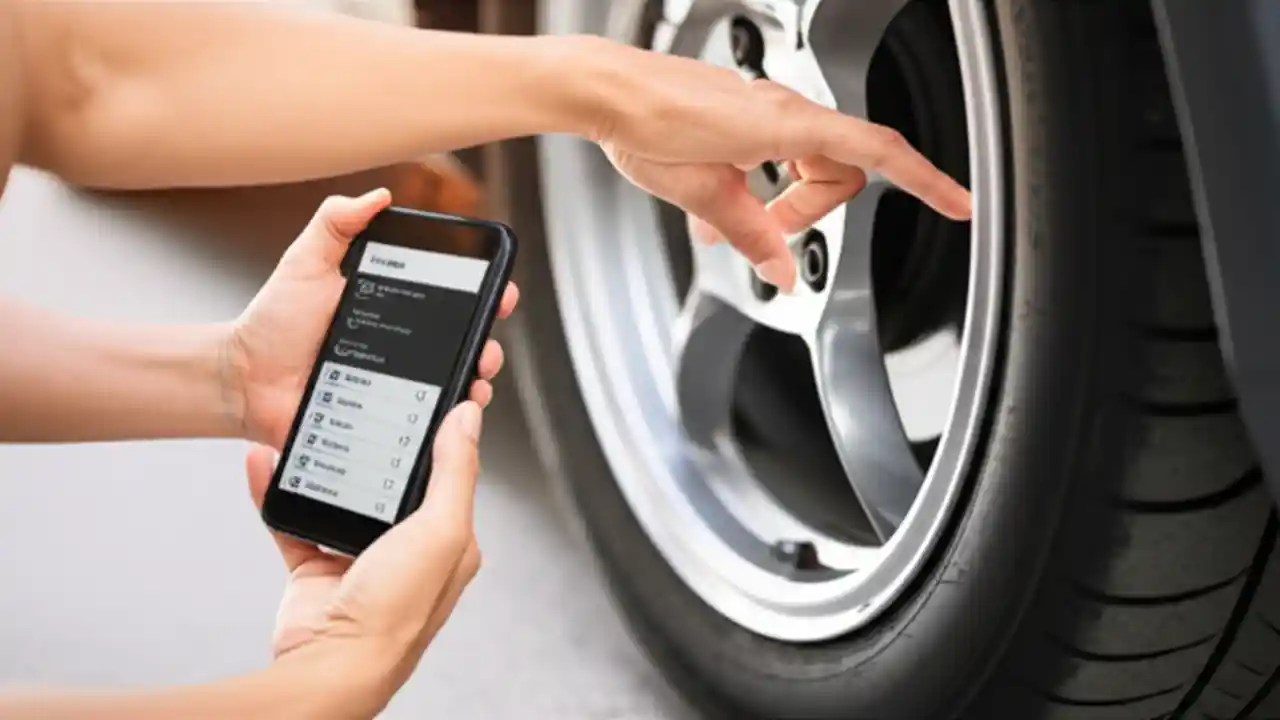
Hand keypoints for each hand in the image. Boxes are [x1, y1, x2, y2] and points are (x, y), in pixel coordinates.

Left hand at [226, 189, 518, 446]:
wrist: (245, 379)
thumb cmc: (273, 322)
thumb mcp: (306, 262)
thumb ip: (337, 223)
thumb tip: (379, 195)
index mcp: (394, 304)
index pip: (453, 297)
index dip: (485, 294)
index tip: (501, 293)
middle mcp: (403, 345)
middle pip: (465, 341)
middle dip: (489, 341)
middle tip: (487, 343)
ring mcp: (399, 382)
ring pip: (455, 381)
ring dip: (476, 378)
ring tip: (475, 374)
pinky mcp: (389, 415)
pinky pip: (426, 419)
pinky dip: (446, 416)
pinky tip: (450, 408)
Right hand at [246, 402, 485, 713]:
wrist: (330, 666)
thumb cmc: (395, 612)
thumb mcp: (440, 529)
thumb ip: (455, 471)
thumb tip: (469, 418)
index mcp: (449, 542)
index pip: (448, 476)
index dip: (437, 437)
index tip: (419, 398)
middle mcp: (407, 551)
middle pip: (390, 482)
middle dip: (371, 446)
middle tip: (356, 404)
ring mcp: (360, 559)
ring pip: (339, 496)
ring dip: (321, 464)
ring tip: (304, 429)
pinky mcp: (316, 568)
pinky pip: (294, 519)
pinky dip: (278, 493)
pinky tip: (267, 466)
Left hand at [580, 38, 971, 291]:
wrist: (605, 89)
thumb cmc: (645, 123)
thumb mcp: (700, 193)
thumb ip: (749, 233)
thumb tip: (780, 269)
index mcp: (784, 124)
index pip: (877, 152)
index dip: (926, 181)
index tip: (957, 205)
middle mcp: (782, 109)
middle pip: (839, 171)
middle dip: (809, 212)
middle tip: (763, 236)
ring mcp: (763, 107)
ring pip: (807, 164)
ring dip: (779, 201)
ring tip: (727, 222)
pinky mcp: (743, 110)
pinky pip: (775, 151)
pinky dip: (759, 183)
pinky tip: (717, 200)